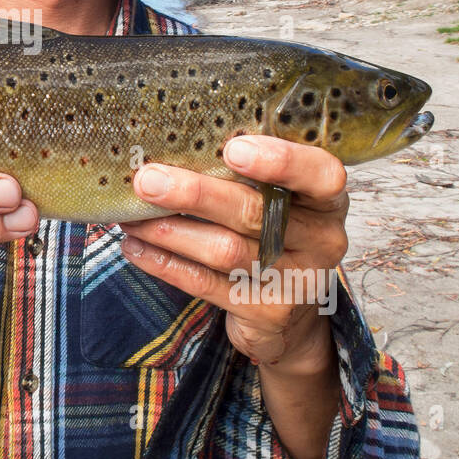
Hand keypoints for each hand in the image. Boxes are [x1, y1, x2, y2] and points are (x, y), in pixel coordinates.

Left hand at [118, 135, 349, 368]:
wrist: (292, 317)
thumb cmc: (276, 234)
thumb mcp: (280, 201)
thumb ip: (248, 174)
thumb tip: (176, 141)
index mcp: (327, 201)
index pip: (322, 176)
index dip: (281, 161)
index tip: (233, 149)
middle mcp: (321, 241)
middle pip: (255, 213)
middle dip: (196, 195)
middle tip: (148, 180)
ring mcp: (295, 281)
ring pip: (224, 251)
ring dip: (170, 230)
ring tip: (130, 215)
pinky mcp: (265, 313)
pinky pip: (206, 284)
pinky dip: (166, 263)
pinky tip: (137, 246)